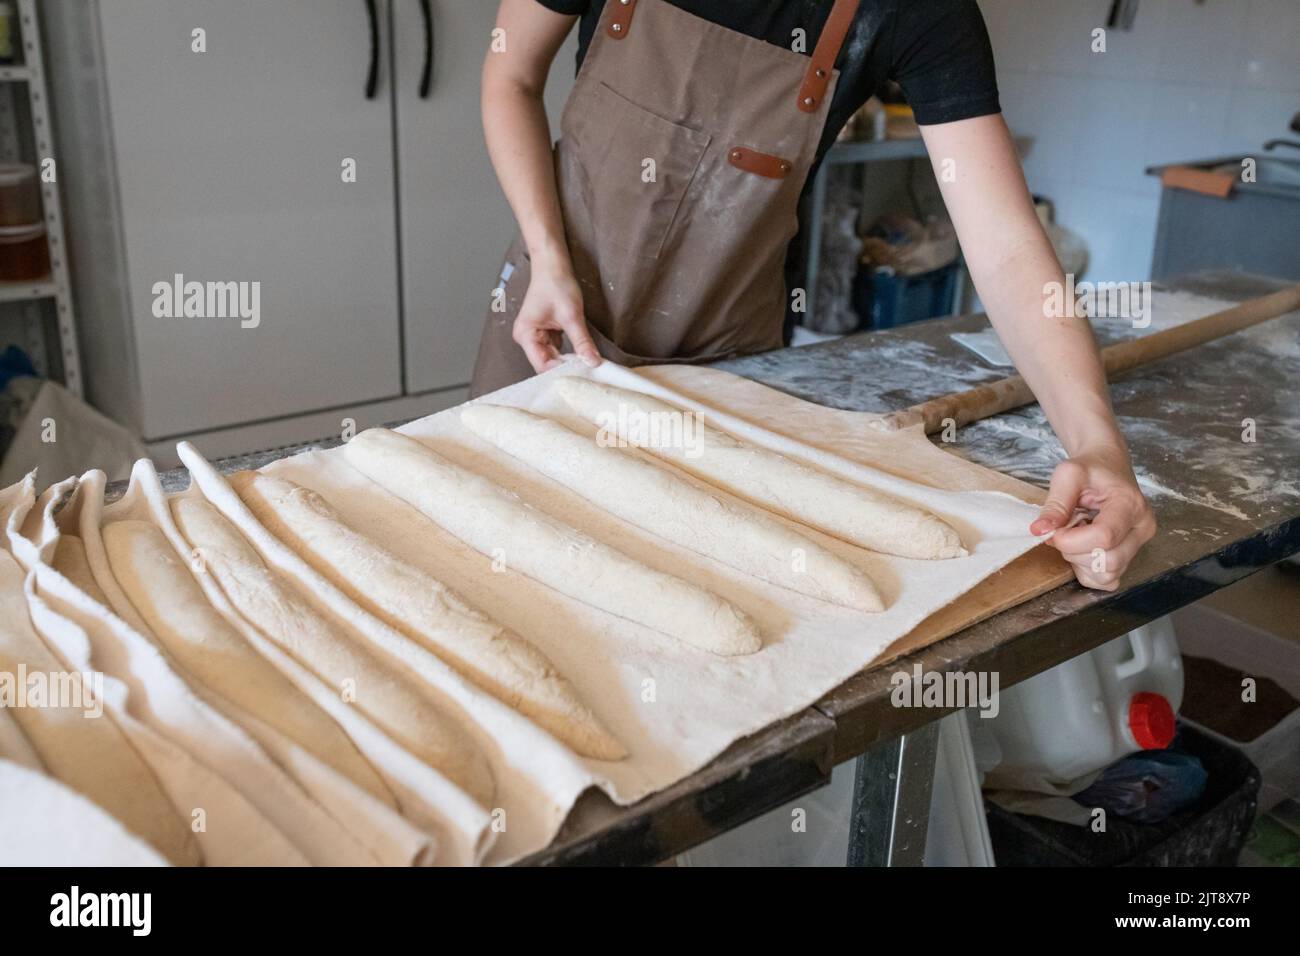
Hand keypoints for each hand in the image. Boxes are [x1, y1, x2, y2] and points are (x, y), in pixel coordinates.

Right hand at [512, 261, 600, 372]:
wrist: (553, 265)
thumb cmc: (556, 284)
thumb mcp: (571, 315)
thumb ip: (582, 341)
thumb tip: (593, 362)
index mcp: (526, 335)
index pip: (542, 364)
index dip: (561, 371)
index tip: (582, 374)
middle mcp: (527, 338)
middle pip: (547, 363)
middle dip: (567, 367)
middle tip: (588, 372)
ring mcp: (536, 336)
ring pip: (554, 357)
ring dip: (570, 361)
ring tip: (587, 365)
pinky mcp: (546, 333)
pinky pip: (558, 348)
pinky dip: (570, 352)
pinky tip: (582, 355)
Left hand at [1029, 446, 1156, 590]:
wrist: (1107, 467)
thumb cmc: (1091, 468)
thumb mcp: (1068, 475)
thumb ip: (1055, 504)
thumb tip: (1040, 531)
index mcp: (1130, 504)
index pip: (1104, 537)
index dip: (1071, 540)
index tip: (1054, 530)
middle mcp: (1141, 528)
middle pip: (1107, 560)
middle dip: (1074, 551)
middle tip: (1063, 530)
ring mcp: (1138, 545)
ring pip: (1107, 574)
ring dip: (1080, 561)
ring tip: (1076, 535)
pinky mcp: (1130, 557)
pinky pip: (1107, 580)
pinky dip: (1088, 570)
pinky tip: (1082, 548)